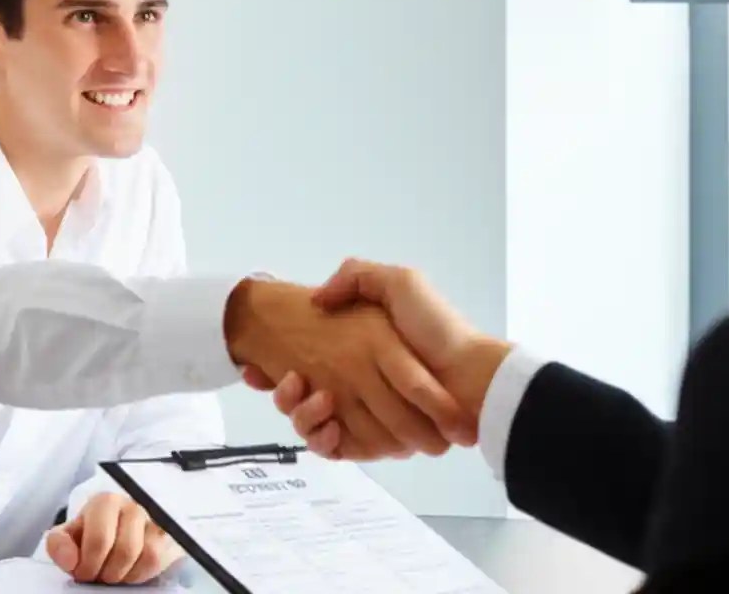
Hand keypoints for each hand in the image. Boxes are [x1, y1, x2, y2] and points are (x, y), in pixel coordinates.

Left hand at [45, 493, 183, 583]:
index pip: (100, 539)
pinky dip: (142, 574)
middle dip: (108, 572)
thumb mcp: (70, 537)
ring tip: (115, 573)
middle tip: (99, 576)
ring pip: (147, 556)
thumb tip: (70, 559)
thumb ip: (59, 545)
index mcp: (105, 502)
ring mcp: (156, 518)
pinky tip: (130, 571)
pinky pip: (160, 561)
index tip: (83, 572)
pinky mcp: (171, 533)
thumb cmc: (93, 532)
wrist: (118, 528)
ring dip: (127, 574)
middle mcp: (133, 505)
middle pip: (126, 550)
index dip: (89, 564)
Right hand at [225, 278, 473, 460]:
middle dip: (280, 392)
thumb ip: (358, 278)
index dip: (275, 364)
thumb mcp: (400, 283)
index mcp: (358, 354)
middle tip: (277, 379)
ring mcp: (361, 417)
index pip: (304, 359)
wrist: (470, 376)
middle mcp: (355, 387)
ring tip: (311, 395)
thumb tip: (318, 298)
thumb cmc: (437, 327)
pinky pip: (331, 449)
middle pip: (299, 396)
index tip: (257, 363)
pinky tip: (327, 422)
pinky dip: (321, 439)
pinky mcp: (370, 444)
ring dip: (299, 413)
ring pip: (308, 424)